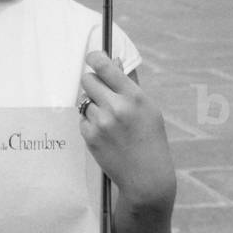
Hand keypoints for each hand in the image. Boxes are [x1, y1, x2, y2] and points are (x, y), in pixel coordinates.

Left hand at [78, 51, 175, 212]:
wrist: (146, 176)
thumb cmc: (150, 139)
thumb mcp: (148, 109)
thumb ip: (129, 84)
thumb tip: (113, 60)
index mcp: (134, 96)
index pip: (105, 67)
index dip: (95, 58)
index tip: (92, 56)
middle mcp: (116, 107)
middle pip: (87, 80)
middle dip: (92, 83)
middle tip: (101, 92)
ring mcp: (101, 122)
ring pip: (83, 101)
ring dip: (93, 106)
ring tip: (110, 121)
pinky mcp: (90, 136)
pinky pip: (82, 119)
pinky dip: (90, 123)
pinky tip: (106, 134)